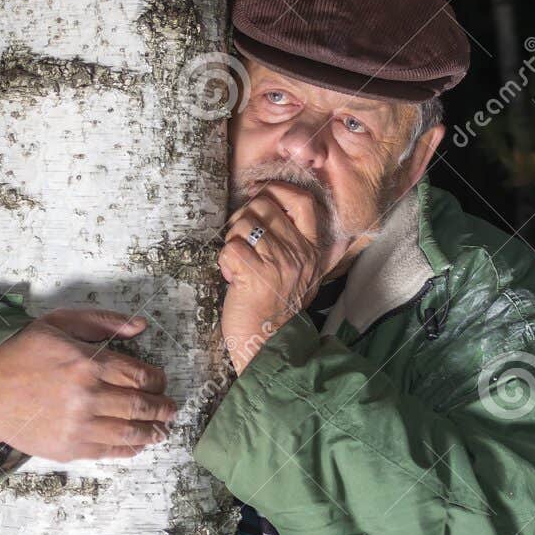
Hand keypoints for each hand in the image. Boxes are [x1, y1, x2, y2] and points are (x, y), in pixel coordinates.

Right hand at [0, 308, 176, 461]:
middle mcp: (87, 396)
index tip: (161, 382)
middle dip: (163, 408)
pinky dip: (129, 449)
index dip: (158, 380)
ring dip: (153, 432)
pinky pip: (109, 451)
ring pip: (130, 432)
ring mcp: (79, 425)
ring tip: (161, 430)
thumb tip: (141, 326)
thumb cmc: (20, 353)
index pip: (140, 375)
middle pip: (141, 405)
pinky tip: (138, 444)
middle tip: (170, 408)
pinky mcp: (69, 448)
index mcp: (88, 362)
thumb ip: (102, 321)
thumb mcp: (59, 322)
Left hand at [219, 182, 348, 371]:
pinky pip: (230, 247)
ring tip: (238, 264)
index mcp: (311, 249)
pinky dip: (224, 260)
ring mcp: (278, 263)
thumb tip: (274, 205)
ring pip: (243, 224)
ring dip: (232, 241)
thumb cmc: (277, 309)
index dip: (278, 189)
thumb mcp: (301, 274)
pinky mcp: (255, 274)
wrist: (269, 345)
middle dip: (243, 218)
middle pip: (263, 207)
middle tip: (241, 242)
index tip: (258, 192)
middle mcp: (298, 253)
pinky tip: (232, 277)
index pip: (303, 201)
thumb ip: (295, 243)